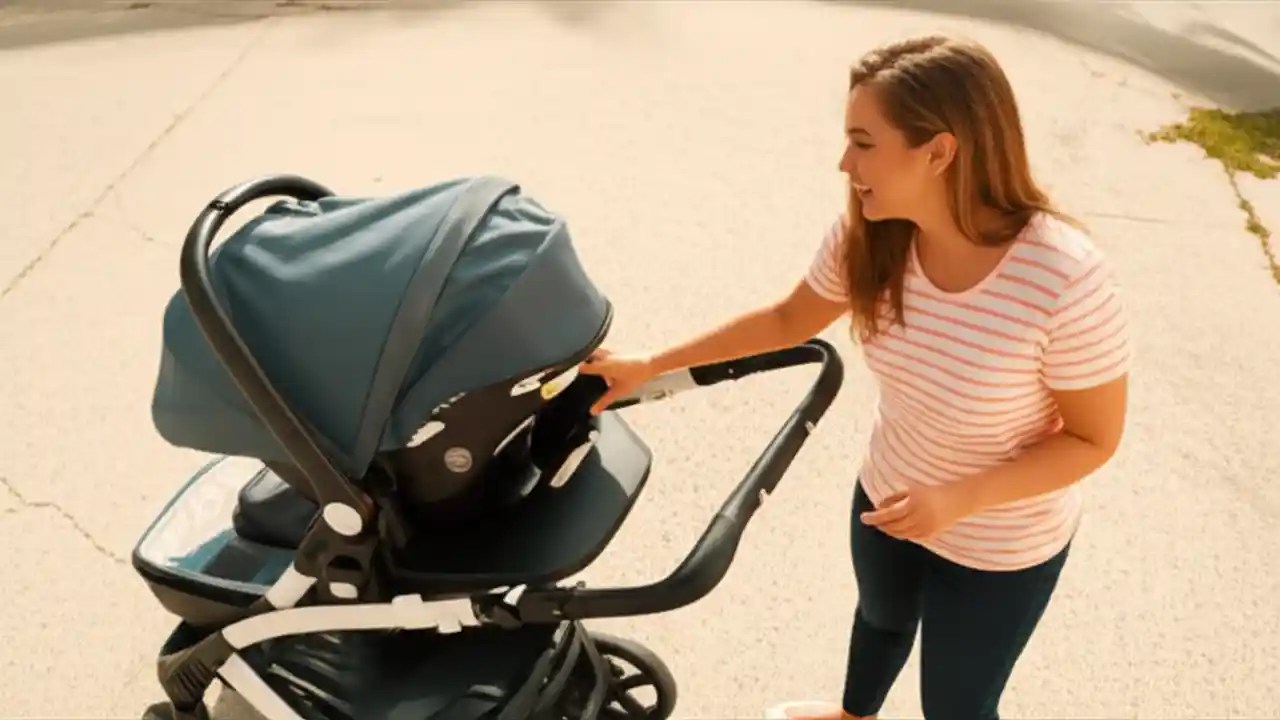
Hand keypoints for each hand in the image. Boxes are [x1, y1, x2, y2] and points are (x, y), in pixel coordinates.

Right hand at [578, 347, 659, 414]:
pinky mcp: (618, 352)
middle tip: (584, 372)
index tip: (577, 377)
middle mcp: (605, 357)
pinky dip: (602, 358)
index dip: (579, 372)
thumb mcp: (619, 392)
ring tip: (595, 369)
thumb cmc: (636, 375)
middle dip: (584, 362)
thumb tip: (593, 410)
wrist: (650, 364)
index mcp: (602, 366)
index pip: (584, 367)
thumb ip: (604, 401)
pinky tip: (608, 367)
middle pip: (588, 356)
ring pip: (596, 353)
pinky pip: (605, 353)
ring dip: (593, 359)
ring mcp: (612, 352)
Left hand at [859, 482, 974, 540]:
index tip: (863, 517)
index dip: (874, 517)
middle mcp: (918, 517)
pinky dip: (900, 534)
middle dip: (880, 524)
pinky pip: (910, 537)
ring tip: (882, 524)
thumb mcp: (911, 490)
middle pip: (892, 526)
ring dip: (889, 530)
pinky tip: (895, 529)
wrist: (956, 501)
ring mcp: (925, 528)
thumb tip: (878, 507)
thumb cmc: (930, 493)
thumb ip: (894, 498)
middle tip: (872, 520)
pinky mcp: (930, 535)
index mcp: (913, 504)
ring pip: (900, 534)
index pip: (888, 514)